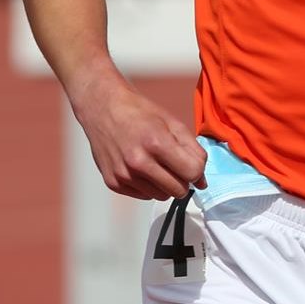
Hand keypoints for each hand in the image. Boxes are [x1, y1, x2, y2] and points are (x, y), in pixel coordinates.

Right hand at [70, 78, 207, 200]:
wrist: (102, 107)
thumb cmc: (138, 112)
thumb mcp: (172, 123)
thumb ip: (192, 150)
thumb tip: (202, 180)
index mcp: (156, 142)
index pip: (192, 173)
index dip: (197, 170)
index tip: (192, 163)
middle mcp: (138, 162)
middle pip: (178, 190)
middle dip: (183, 179)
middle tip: (175, 164)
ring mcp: (124, 174)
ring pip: (161, 196)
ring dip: (165, 184)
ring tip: (157, 163)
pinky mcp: (113, 182)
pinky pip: (144, 196)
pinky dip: (148, 185)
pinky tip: (142, 167)